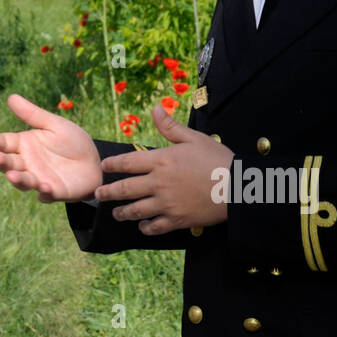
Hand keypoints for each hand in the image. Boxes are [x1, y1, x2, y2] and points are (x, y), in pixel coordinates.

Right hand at [0, 94, 102, 202]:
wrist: (94, 162)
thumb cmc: (72, 141)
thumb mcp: (54, 125)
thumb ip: (33, 115)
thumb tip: (11, 97)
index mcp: (24, 145)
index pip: (5, 143)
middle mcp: (27, 163)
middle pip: (9, 164)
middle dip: (2, 162)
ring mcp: (38, 179)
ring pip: (23, 181)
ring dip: (17, 179)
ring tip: (12, 176)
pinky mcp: (53, 192)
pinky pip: (46, 195)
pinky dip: (44, 193)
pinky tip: (45, 187)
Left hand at [94, 104, 234, 234]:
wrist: (238, 186)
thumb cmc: (217, 159)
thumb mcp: (194, 138)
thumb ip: (170, 126)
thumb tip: (155, 108)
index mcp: (161, 160)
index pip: (127, 162)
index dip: (112, 165)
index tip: (104, 167)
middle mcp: (158, 183)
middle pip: (125, 189)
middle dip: (108, 192)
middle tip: (98, 194)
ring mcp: (166, 203)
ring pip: (136, 210)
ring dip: (122, 212)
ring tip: (115, 213)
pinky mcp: (177, 219)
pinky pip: (155, 226)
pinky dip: (146, 228)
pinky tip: (142, 226)